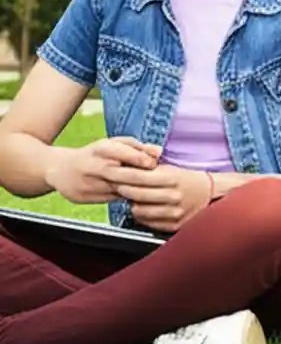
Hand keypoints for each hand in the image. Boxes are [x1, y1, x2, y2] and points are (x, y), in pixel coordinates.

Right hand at [44, 137, 160, 203]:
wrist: (58, 169)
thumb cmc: (94, 154)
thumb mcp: (112, 144)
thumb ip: (137, 147)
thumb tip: (159, 152)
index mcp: (101, 149)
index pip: (124, 153)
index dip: (142, 159)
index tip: (154, 163)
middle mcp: (94, 167)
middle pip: (125, 175)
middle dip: (144, 178)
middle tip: (156, 179)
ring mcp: (88, 184)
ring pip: (120, 190)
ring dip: (137, 189)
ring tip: (149, 187)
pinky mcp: (84, 198)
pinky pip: (112, 199)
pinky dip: (125, 197)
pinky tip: (133, 194)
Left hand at [104, 164, 212, 232]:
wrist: (209, 194)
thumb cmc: (185, 179)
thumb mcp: (170, 168)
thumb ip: (148, 169)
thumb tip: (123, 168)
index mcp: (173, 178)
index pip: (138, 177)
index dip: (121, 175)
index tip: (111, 173)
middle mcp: (173, 196)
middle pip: (135, 194)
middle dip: (122, 188)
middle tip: (118, 185)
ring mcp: (173, 212)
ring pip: (138, 211)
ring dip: (132, 204)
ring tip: (135, 197)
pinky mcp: (173, 225)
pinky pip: (146, 222)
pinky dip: (142, 215)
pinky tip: (145, 207)